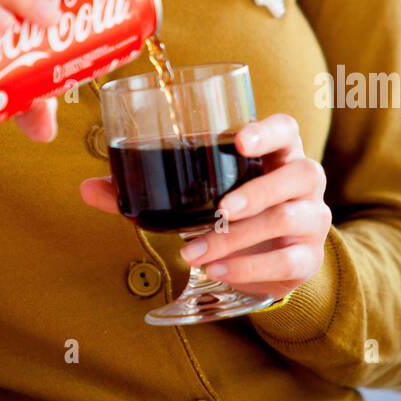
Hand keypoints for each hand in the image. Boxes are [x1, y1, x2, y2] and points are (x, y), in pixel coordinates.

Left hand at [80, 113, 331, 300]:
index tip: (239, 139)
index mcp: (276, 153)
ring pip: (288, 220)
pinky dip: (248, 268)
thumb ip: (145, 188)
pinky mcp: (306, 258)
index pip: (285, 129)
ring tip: (198, 250)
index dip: (267, 131)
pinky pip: (286, 261)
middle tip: (220, 209)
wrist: (270, 255)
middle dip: (256, 192)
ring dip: (240, 238)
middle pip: (299, 173)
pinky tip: (217, 271)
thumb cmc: (229, 209)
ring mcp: (311, 219)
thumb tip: (88, 189)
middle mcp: (302, 180)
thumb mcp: (196, 192)